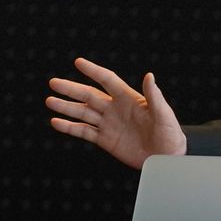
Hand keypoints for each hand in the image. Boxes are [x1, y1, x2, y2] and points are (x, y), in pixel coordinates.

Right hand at [45, 57, 186, 169]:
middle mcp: (115, 109)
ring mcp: (109, 124)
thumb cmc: (170, 134)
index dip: (93, 71)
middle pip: (89, 95)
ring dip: (66, 107)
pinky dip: (70, 128)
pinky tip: (56, 123)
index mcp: (129, 99)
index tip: (78, 62)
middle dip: (71, 89)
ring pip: (83, 112)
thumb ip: (154, 96)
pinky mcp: (106, 140)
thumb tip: (149, 76)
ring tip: (50, 101)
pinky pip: (84, 132)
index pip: (107, 80)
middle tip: (53, 83)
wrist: (168, 158)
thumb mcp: (164, 114)